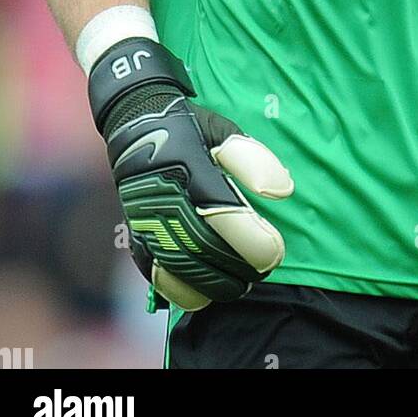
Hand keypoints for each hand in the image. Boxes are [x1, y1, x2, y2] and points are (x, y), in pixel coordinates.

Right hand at [88, 37, 292, 309]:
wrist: (135, 124)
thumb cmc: (190, 130)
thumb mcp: (223, 131)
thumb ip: (253, 160)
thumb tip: (282, 192)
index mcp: (189, 171)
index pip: (223, 215)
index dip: (252, 240)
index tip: (276, 249)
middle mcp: (164, 201)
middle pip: (205, 248)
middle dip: (240, 265)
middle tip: (267, 266)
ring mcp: (146, 223)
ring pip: (182, 269)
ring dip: (217, 283)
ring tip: (243, 282)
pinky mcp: (137, 239)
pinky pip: (158, 277)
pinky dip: (185, 292)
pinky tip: (207, 292)